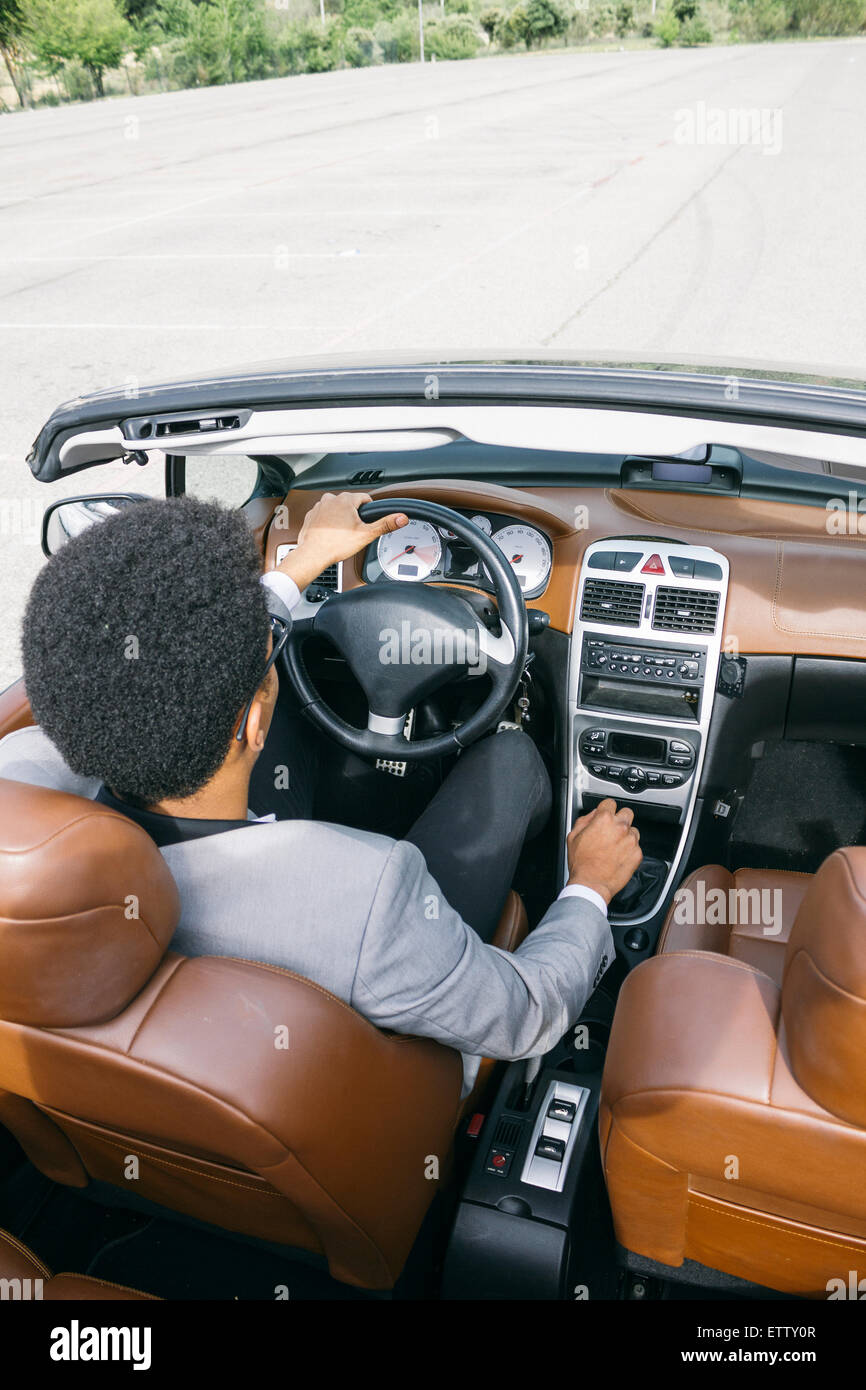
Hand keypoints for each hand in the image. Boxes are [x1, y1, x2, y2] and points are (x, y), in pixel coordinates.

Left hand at [277, 492, 407, 591]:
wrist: (312, 555)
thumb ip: (385, 524)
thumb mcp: (366, 535)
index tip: (367, 521)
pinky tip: (330, 534)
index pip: (365, 498)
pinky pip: (324, 516)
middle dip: (354, 516)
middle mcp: (330, 499)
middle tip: (354, 531)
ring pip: (336, 509)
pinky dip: (328, 523)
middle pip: (350, 504)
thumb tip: (402, 518)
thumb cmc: (335, 545)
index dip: (369, 510)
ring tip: (341, 534)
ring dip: (340, 518)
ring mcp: (318, 507)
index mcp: (345, 499)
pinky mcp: (311, 516)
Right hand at [566, 798, 642, 904]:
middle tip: (612, 830)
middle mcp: (620, 827)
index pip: (610, 803)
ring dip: (626, 835)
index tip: (605, 814)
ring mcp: (631, 840)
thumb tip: (594, 814)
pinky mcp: (637, 853)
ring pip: (633, 830)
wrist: (591, 884)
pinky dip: (629, 850)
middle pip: (627, 812)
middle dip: (619, 819)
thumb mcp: (573, 836)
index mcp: (604, 819)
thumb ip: (585, 820)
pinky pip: (636, 846)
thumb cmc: (581, 863)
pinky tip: (619, 857)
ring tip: (614, 847)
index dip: (606, 809)